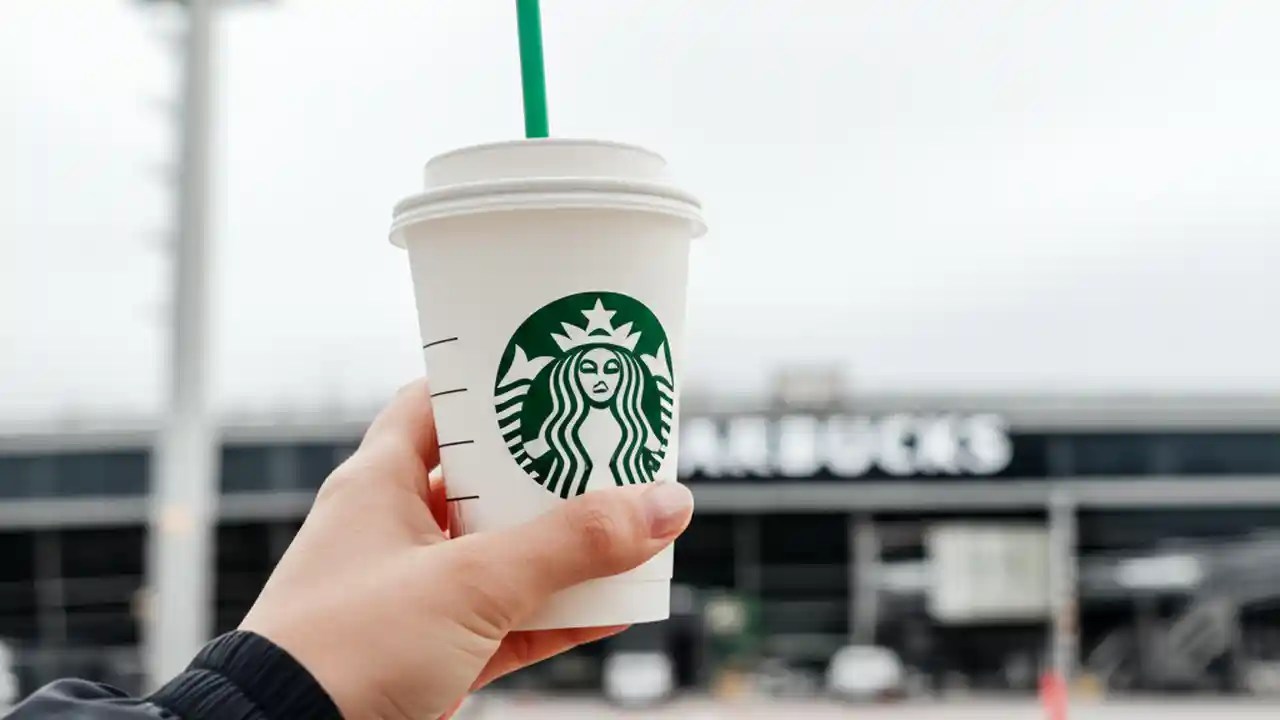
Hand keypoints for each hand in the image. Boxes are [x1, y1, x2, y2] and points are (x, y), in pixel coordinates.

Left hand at [238, 380, 693, 718]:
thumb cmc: (345, 650)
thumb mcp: (471, 582)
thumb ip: (570, 544)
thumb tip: (663, 505)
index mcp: (380, 483)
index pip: (439, 404)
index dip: (496, 386)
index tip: (557, 377)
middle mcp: (394, 531)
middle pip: (488, 482)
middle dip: (552, 475)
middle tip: (615, 455)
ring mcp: (413, 594)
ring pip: (504, 557)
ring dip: (564, 551)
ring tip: (631, 528)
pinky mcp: (429, 653)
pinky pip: (508, 623)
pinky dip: (557, 617)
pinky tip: (611, 609)